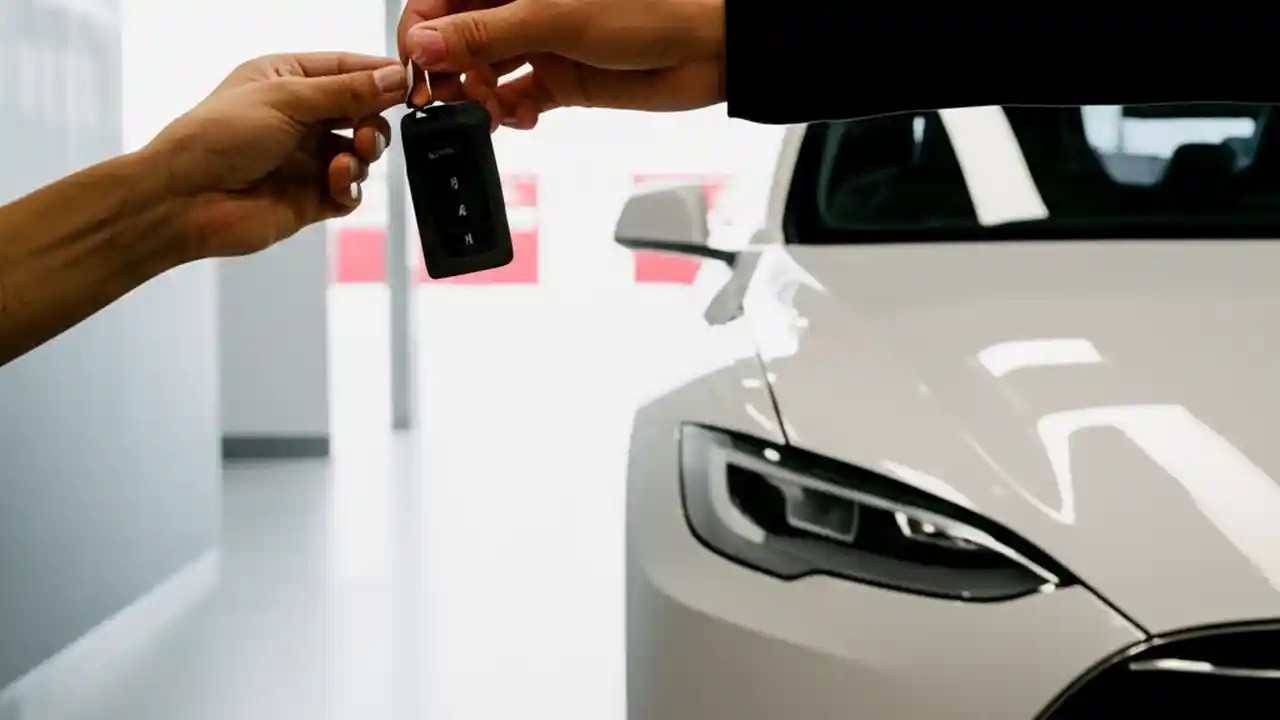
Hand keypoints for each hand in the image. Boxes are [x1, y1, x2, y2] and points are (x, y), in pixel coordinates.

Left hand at [144, 53, 407, 258]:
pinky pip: (351, 190)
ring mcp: (306, 158)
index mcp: (287, 79)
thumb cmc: (218, 137)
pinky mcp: (311, 197)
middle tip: (368, 133)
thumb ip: (346, 92)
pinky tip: (336, 183)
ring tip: (350, 159)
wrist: (185, 200)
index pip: (347, 69)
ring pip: (361, 153)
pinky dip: (351, 187)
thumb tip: (396, 79)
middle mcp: (300, 117)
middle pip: (362, 112)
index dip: (380, 76)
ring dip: (363, 155)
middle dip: (374, 121)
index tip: (411, 84)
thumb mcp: (287, 100)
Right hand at [398, 0, 724, 128]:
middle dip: (448, 73)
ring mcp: (539, 42)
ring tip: (494, 111)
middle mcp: (519, 6)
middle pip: (455, 40)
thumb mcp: (556, 17)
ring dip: (478, 98)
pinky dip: (510, 113)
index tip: (418, 69)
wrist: (711, 45)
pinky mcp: (560, 78)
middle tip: (455, 99)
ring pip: (482, 74)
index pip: (438, 0)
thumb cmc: (650, 7)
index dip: (421, 34)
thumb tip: (425, 46)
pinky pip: (516, 99)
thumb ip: (486, 34)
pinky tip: (519, 118)